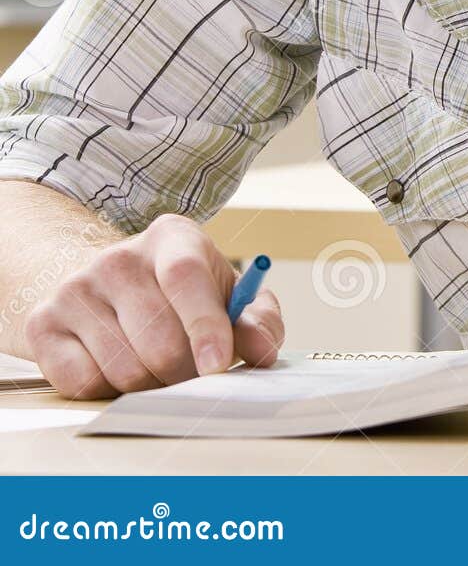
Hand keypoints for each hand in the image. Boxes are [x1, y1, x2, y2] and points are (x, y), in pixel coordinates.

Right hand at [23, 214, 283, 398]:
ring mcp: (76, 289)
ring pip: (123, 368)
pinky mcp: (43, 323)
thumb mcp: (226, 295)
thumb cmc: (178, 294)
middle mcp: (119, 257)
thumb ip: (255, 321)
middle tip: (191, 369)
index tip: (218, 363)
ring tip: (155, 365)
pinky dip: (107, 389)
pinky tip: (115, 364)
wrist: (105, 285)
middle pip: (158, 339)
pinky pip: (83, 382)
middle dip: (184, 371)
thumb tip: (264, 350)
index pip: (185, 278)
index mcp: (172, 238)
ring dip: (149, 384)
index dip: (205, 324)